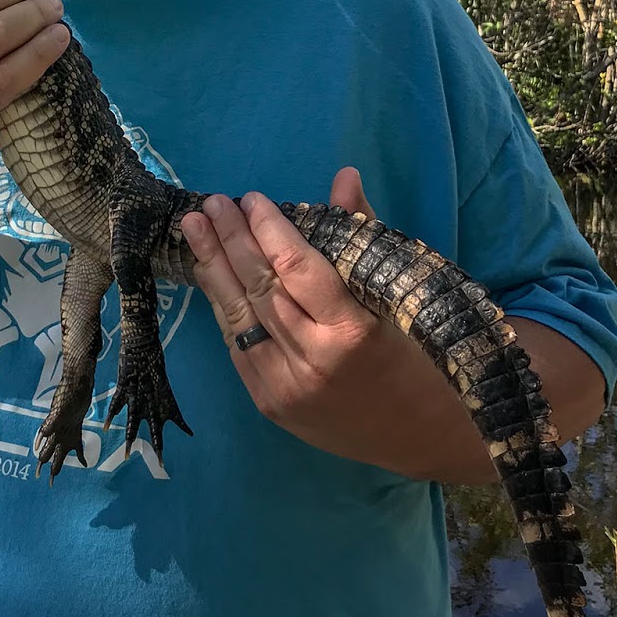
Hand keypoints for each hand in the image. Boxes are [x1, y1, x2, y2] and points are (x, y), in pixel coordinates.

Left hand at [179, 168, 481, 474]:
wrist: (423, 439)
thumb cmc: (422, 361)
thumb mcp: (400, 298)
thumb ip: (361, 237)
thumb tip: (343, 177)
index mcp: (351, 332)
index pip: (297, 269)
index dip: (269, 230)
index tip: (251, 198)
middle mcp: (312, 361)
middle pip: (259, 289)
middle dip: (230, 241)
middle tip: (211, 204)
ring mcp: (285, 387)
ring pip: (238, 317)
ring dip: (213, 269)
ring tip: (194, 229)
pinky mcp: (269, 404)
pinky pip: (237, 346)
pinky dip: (223, 307)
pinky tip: (210, 275)